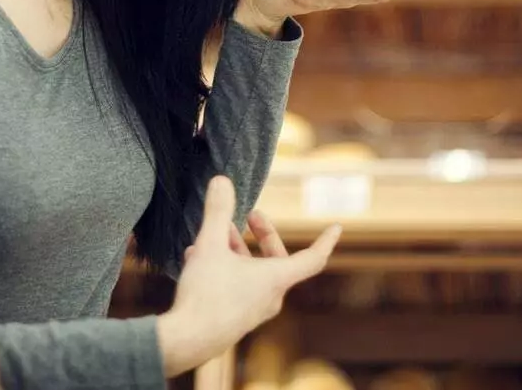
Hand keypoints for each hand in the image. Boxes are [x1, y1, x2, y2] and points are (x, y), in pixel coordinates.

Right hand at [156, 177, 340, 376]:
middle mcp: (270, 297)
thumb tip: (222, 180)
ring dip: (238, 251)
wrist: (185, 341)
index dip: (326, 240)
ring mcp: (253, 311)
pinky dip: (226, 269)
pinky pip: (238, 287)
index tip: (336, 227)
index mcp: (276, 279)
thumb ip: (217, 211)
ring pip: (253, 273)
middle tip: (249, 216)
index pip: (313, 258)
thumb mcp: (210, 244)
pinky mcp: (234, 319)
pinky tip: (198, 257)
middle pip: (278, 260)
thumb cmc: (206, 294)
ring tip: (216, 234)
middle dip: (263, 236)